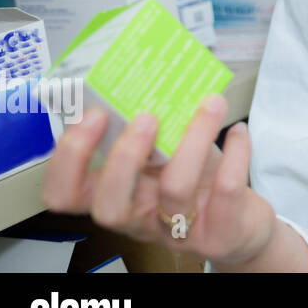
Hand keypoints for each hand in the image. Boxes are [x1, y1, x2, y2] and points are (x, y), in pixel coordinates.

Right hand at [42, 93, 276, 267]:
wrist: (242, 227)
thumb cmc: (197, 183)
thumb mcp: (166, 159)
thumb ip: (152, 131)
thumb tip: (151, 73)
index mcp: (116, 196)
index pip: (65, 195)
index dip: (68, 159)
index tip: (93, 113)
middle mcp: (139, 219)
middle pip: (108, 207)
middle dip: (123, 157)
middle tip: (147, 116)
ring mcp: (179, 231)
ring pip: (175, 189)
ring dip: (193, 140)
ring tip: (210, 104)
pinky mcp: (220, 234)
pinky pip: (226, 192)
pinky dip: (235, 155)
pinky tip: (237, 132)